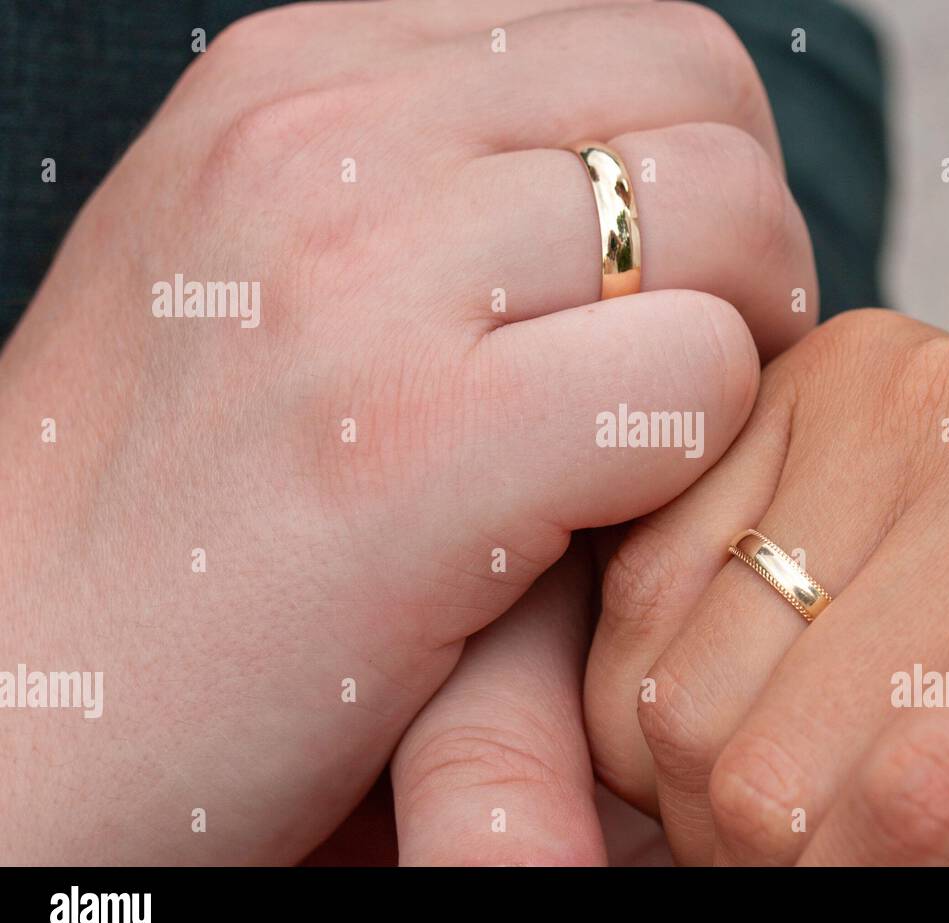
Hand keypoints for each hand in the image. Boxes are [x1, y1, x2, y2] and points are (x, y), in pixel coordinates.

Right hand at [0, 0, 816, 861]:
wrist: (14, 705)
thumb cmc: (172, 508)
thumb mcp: (270, 274)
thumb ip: (444, 198)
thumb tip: (658, 197)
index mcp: (298, 80)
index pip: (629, 40)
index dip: (694, 171)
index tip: (671, 291)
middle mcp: (322, 142)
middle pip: (698, 95)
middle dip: (749, 237)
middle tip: (709, 360)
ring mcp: (360, 284)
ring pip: (725, 221)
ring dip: (742, 341)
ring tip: (662, 444)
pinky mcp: (411, 449)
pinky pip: (690, 379)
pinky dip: (695, 457)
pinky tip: (607, 522)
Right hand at [584, 310, 948, 864]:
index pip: (935, 804)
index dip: (857, 894)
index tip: (864, 902)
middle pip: (773, 768)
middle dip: (765, 863)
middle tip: (826, 856)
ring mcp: (894, 397)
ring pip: (675, 699)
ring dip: (695, 788)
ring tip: (790, 776)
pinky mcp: (789, 381)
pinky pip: (632, 600)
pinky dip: (646, 696)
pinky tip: (739, 694)